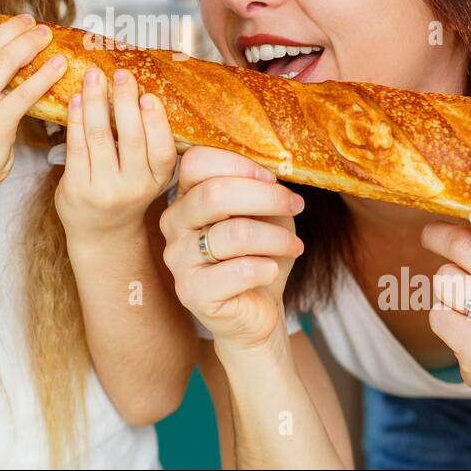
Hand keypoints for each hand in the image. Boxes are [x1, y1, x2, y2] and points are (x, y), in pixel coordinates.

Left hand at [55, 66, 177, 235]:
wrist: (101, 234)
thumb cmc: (126, 193)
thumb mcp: (148, 175)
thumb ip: (149, 143)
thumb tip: (140, 91)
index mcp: (157, 181)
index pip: (162, 151)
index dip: (157, 123)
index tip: (149, 95)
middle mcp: (133, 187)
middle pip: (130, 138)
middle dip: (124, 101)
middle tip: (121, 73)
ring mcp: (103, 189)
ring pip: (99, 136)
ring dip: (96, 101)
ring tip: (93, 76)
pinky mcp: (76, 188)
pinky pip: (76, 146)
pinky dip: (76, 118)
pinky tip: (77, 99)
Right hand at [158, 145, 305, 353]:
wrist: (256, 308)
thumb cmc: (259, 254)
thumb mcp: (265, 212)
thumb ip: (261, 189)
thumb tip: (270, 175)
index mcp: (186, 196)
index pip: (196, 162)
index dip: (238, 165)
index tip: (273, 180)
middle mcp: (174, 223)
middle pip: (214, 193)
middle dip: (266, 197)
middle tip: (297, 206)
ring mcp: (178, 259)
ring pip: (232, 233)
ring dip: (275, 237)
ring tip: (294, 245)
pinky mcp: (191, 293)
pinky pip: (237, 271)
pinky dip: (265, 268)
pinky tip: (270, 271)